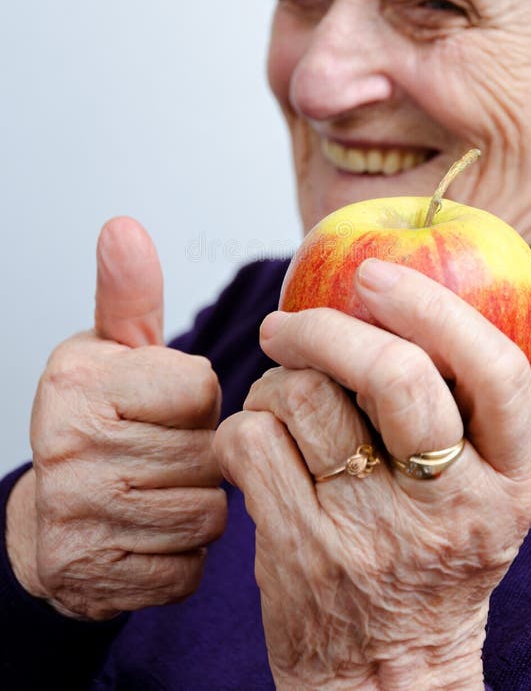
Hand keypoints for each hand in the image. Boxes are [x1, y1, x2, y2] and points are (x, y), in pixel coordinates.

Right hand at [6, 217, 225, 619]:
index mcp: (78, 383)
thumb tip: (123, 226)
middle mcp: (68, 446)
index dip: (198, 400)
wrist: (50, 518)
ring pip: (207, 513)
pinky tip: (150, 534)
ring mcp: (76, 516)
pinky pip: (189, 567)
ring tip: (159, 490)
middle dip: (201, 455)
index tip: (167, 404)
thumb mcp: (111, 349)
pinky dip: (183, 556)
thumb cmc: (99, 421)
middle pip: (209, 452)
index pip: (201, 388)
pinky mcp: (93, 576)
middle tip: (163, 453)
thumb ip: (129, 294)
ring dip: (197, 505)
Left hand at [214, 260, 530, 689]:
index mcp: (508, 481)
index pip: (495, 371)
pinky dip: (240, 427)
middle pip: (394, 375)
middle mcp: (450, 506)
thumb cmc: (431, 562)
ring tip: (276, 404)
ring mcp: (374, 532)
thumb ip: (461, 414)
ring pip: (306, 398)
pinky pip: (252, 443)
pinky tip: (252, 449)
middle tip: (283, 324)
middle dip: (325, 328)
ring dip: (274, 382)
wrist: (389, 676)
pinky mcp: (302, 551)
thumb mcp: (479, 496)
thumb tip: (391, 300)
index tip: (374, 275)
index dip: (433, 308)